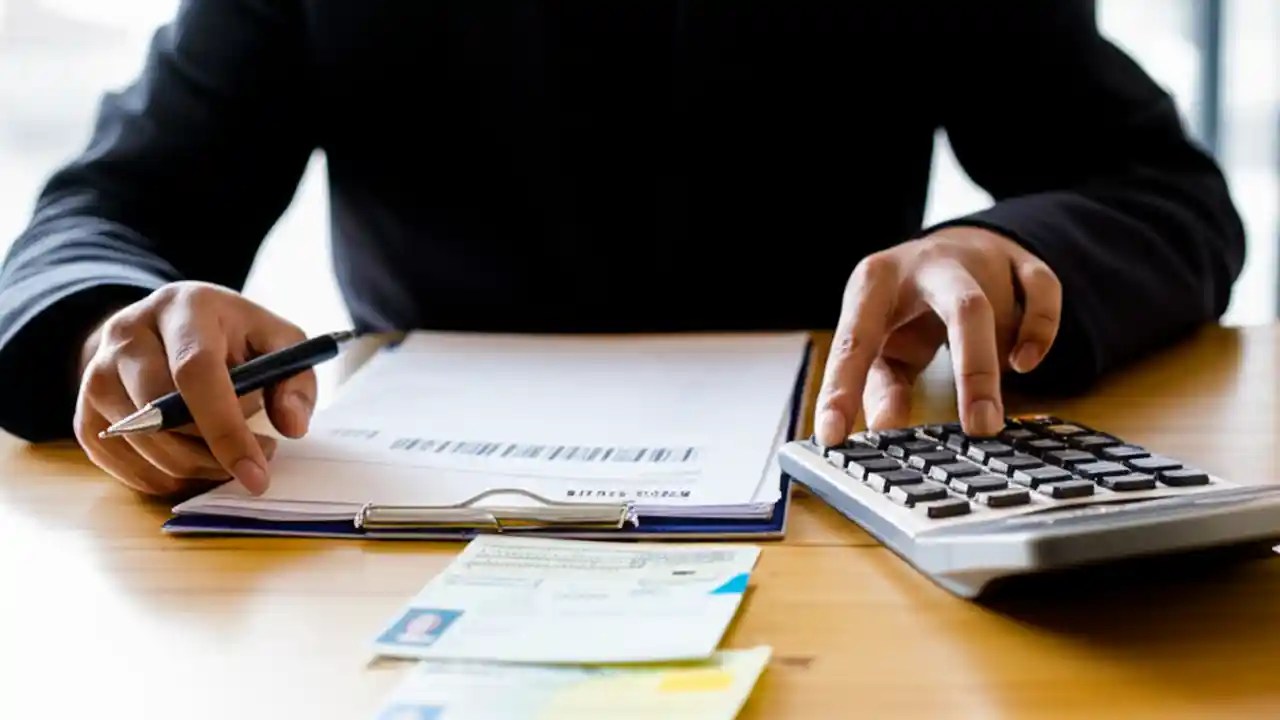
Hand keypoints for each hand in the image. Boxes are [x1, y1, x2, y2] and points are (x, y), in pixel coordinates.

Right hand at [74, 281, 316, 495]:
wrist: (164, 330)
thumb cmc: (230, 337)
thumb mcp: (277, 340)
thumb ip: (296, 379)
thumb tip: (292, 426)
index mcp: (183, 308)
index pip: (195, 371)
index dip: (225, 428)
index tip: (256, 472)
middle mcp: (128, 335)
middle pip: (162, 415)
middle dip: (213, 453)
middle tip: (257, 459)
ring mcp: (97, 375)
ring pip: (143, 447)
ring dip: (196, 469)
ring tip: (231, 455)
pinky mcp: (85, 414)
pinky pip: (126, 467)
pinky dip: (169, 479)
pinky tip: (198, 460)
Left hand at [814, 227, 1061, 444]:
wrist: (944, 247)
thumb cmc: (903, 308)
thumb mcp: (881, 344)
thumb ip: (878, 385)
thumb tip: (884, 429)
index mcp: (875, 282)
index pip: (857, 339)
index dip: (842, 389)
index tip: (833, 435)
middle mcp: (926, 263)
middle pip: (962, 308)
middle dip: (974, 369)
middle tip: (980, 427)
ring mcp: (976, 258)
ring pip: (998, 306)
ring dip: (995, 360)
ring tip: (986, 408)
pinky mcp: (1017, 260)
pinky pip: (1043, 289)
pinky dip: (1041, 329)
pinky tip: (1024, 362)